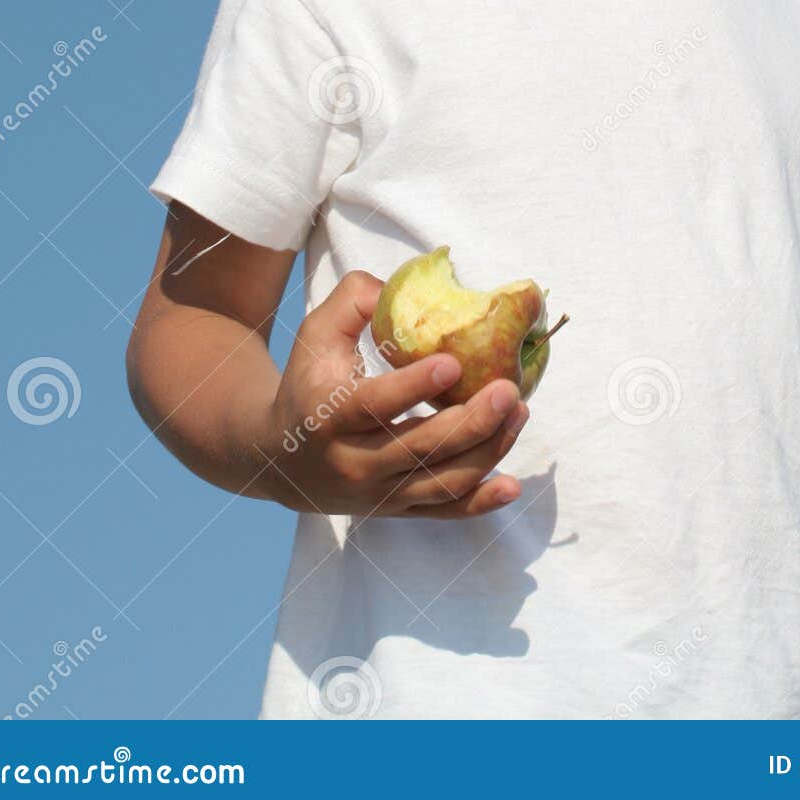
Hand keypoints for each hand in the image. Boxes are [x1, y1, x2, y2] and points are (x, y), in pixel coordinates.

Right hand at [259, 270, 528, 518]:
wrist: (280, 459)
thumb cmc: (307, 382)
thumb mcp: (317, 334)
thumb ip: (357, 300)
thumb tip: (404, 286)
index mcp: (327, 415)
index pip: (374, 405)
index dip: (413, 386)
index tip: (453, 363)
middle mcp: (352, 462)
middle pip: (420, 449)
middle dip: (471, 421)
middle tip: (509, 389)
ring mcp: (377, 493)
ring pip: (441, 482)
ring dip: (487, 450)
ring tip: (519, 412)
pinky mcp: (395, 510)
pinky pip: (443, 513)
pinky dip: (481, 503)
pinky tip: (513, 485)